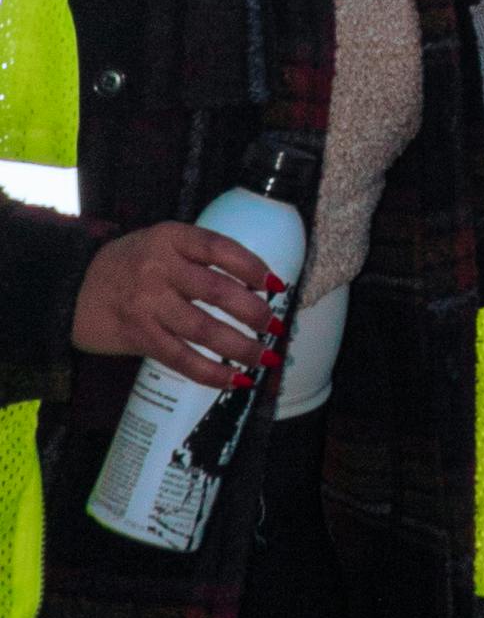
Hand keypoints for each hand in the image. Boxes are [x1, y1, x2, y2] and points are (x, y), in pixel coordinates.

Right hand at [72, 219, 289, 385]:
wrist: (72, 291)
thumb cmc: (127, 264)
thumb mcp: (160, 242)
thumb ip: (195, 255)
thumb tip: (248, 282)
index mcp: (170, 237)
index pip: (220, 248)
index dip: (252, 265)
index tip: (276, 283)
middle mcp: (160, 269)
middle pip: (217, 291)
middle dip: (254, 311)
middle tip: (277, 326)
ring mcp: (148, 304)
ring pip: (203, 329)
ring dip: (239, 347)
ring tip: (265, 357)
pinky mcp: (140, 336)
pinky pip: (181, 358)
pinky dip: (210, 372)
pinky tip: (234, 380)